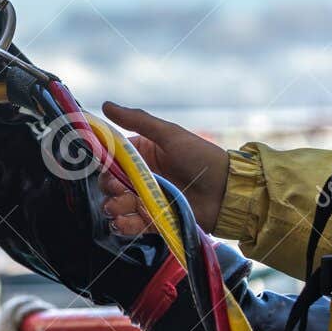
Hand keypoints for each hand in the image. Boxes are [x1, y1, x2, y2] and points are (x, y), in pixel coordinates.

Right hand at [98, 101, 229, 234]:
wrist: (228, 192)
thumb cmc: (202, 158)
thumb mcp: (169, 134)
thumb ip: (137, 121)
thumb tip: (106, 105)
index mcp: (143, 155)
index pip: (112, 159)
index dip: (104, 164)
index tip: (103, 166)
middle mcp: (142, 177)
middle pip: (111, 184)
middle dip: (109, 187)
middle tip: (118, 188)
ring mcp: (148, 199)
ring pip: (117, 205)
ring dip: (114, 207)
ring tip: (123, 206)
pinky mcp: (155, 220)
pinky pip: (132, 225)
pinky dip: (124, 225)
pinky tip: (125, 222)